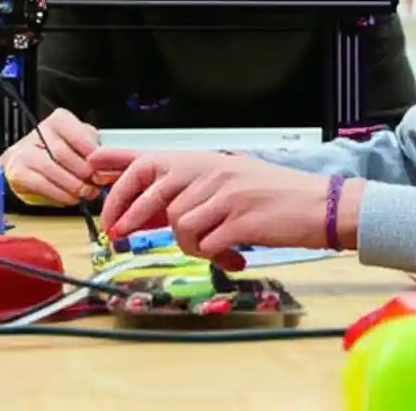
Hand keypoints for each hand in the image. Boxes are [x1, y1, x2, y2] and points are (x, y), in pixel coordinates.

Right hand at [2, 108, 99, 205]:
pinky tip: (71, 197)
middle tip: (96, 183)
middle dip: (83, 172)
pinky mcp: (17, 172)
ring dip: (73, 185)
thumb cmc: (61, 154)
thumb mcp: (81, 145)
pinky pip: (42, 185)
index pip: (78, 134)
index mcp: (59, 120)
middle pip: (64, 153)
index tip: (103, 167)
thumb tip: (108, 168)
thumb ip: (93, 151)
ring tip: (86, 192)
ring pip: (52, 169)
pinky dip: (60, 194)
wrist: (28, 165)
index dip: (93, 154)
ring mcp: (23, 151)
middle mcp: (39, 132)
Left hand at [97, 151, 364, 269]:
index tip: (91, 177)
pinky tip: (235, 256)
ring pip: (180, 226)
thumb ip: (196, 192)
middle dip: (131, 216)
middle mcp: (214, 172)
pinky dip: (215, 256)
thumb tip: (153, 214)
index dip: (118, 172)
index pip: (152, 159)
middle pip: (155, 194)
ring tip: (216, 248)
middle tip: (120, 236)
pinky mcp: (241, 219)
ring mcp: (227, 195)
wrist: (325, 207)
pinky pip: (206, 244)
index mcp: (210, 161)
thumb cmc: (281, 198)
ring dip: (191, 245)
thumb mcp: (235, 183)